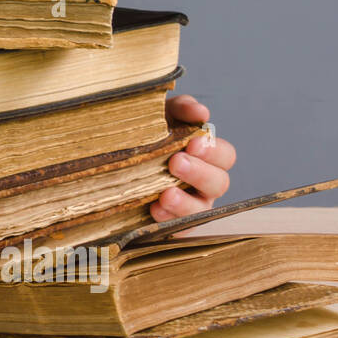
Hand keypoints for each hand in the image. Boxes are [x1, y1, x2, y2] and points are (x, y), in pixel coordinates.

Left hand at [153, 92, 235, 220]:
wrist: (113, 155)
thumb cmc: (147, 132)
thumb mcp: (162, 115)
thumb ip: (182, 109)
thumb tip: (200, 112)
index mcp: (206, 156)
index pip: (225, 156)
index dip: (213, 150)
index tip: (193, 143)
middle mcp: (204, 183)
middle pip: (219, 183)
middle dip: (199, 173)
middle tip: (176, 163)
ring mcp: (190, 205)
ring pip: (201, 209)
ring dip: (185, 202)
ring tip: (166, 194)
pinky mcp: (172, 223)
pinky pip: (179, 229)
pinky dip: (169, 221)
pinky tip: (154, 210)